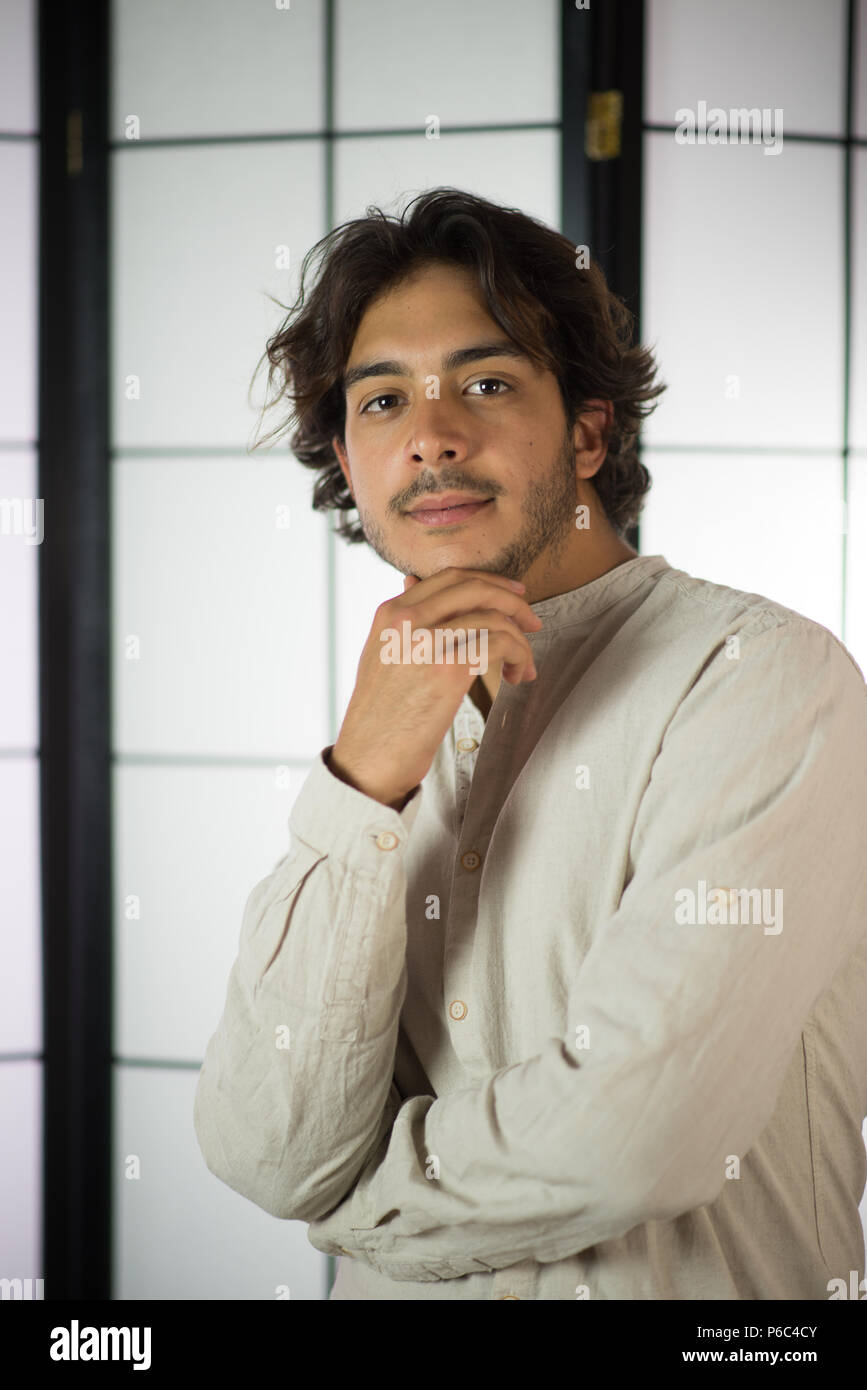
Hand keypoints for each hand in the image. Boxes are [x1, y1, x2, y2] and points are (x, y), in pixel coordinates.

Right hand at [328, 567, 541, 808]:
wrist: (368, 757)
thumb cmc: (379, 714)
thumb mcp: (380, 653)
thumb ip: (401, 618)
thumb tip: (412, 580)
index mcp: (390, 612)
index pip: (450, 577)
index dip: (489, 582)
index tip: (513, 595)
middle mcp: (406, 619)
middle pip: (476, 589)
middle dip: (514, 602)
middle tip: (532, 623)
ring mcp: (426, 641)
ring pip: (493, 618)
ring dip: (520, 642)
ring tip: (522, 666)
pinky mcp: (448, 669)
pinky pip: (499, 644)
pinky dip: (518, 656)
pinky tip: (515, 675)